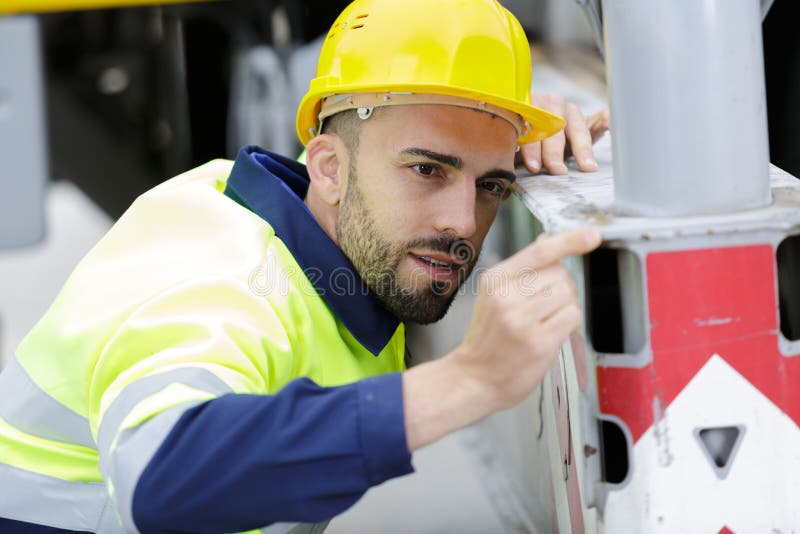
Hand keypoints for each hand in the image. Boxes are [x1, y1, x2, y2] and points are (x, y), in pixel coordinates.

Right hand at [402, 227, 601, 450]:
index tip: (592, 235)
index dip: (570, 241)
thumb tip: (549, 239)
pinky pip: (572, 317)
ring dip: (566, 306)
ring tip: (545, 321)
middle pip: (560, 274)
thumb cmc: (488, 337)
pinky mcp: (538, 342)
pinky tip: (551, 332)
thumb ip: (523, 269)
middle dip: (562, 288)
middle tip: (544, 307)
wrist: (474, 378)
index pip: (539, 252)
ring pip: (568, 295)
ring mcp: (522, 320)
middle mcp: (506, 296)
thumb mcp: (494, 295)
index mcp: (495, 279)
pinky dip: (569, 323)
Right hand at [519, 93, 609, 174]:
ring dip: (533, 150)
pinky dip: (514, 142)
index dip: (583, 150)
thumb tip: (615, 119)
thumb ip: (600, 123)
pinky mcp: (511, 111)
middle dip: (556, 152)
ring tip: (535, 167)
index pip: (580, 130)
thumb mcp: (582, 128)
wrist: (530, 120)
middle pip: (555, 129)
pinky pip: (512, 126)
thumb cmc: (559, 131)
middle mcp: (551, 105)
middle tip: (558, 171)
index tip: (588, 168)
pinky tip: (513, 154)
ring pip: (533, 128)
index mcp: (571, 111)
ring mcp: (530, 105)